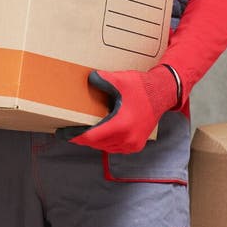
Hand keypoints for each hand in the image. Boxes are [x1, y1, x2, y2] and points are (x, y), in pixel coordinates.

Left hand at [56, 65, 179, 153]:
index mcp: (121, 124)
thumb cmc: (141, 87)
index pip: (92, 136)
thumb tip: (88, 78)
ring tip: (83, 132)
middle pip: (96, 143)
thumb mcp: (120, 80)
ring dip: (94, 141)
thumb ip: (102, 80)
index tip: (63, 133)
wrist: (162, 94)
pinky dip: (106, 143)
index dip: (76, 136)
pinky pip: (115, 148)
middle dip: (83, 138)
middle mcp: (127, 138)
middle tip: (70, 131)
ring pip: (106, 147)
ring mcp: (133, 144)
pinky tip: (100, 134)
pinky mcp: (136, 145)